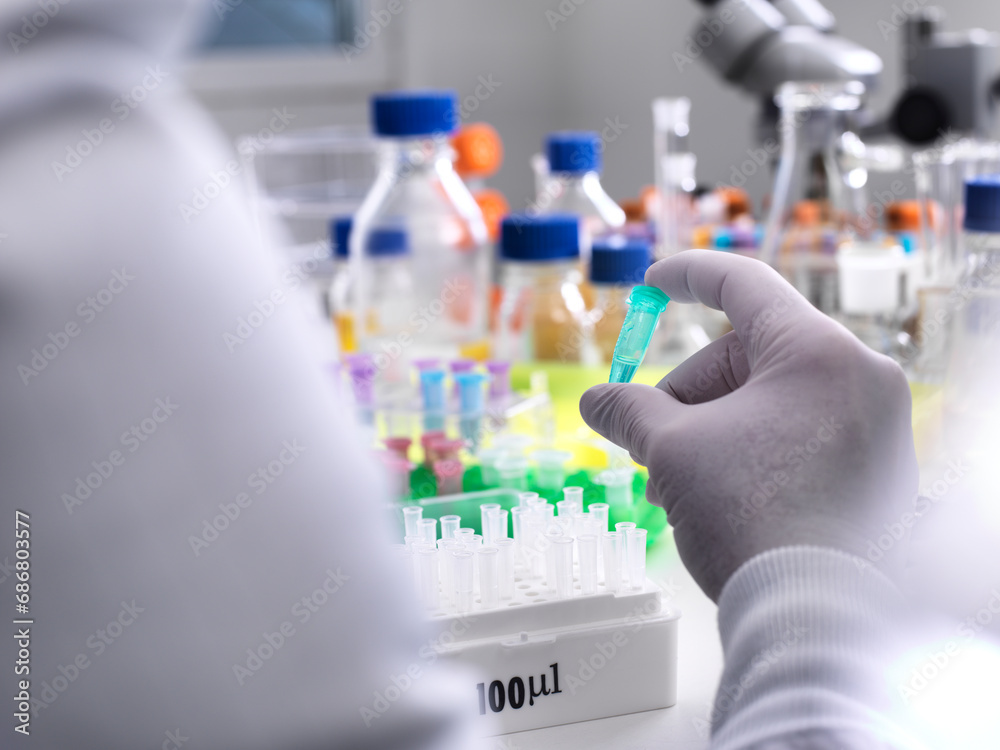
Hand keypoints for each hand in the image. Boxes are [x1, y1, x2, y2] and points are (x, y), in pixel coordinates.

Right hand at [580, 250, 916, 600]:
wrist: (820, 614)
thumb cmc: (751, 517)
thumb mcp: (674, 451)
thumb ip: (629, 411)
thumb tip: (594, 401)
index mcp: (818, 352)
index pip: (744, 285)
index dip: (687, 276)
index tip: (651, 283)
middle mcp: (859, 376)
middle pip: (749, 355)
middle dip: (686, 394)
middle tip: (647, 439)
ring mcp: (874, 424)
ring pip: (770, 399)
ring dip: (710, 429)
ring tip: (672, 482)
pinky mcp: (875, 467)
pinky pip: (799, 432)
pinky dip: (749, 448)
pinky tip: (714, 492)